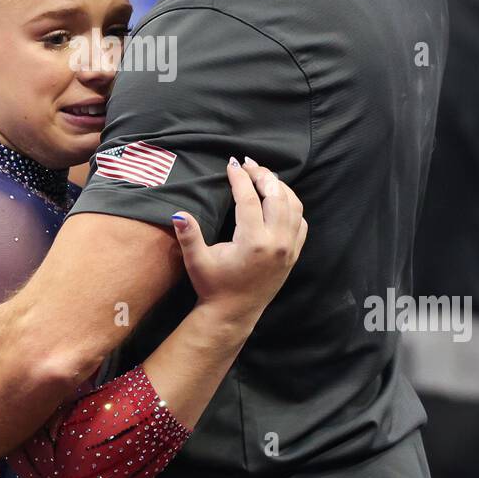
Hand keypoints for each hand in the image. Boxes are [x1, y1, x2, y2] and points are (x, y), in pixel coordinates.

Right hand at [171, 158, 306, 323]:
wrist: (233, 313)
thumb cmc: (213, 286)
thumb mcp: (197, 262)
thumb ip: (189, 236)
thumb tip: (178, 213)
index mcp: (253, 241)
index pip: (248, 198)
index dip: (239, 178)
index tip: (231, 164)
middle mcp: (276, 242)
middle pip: (276, 195)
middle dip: (262, 175)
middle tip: (248, 164)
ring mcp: (288, 248)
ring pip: (293, 206)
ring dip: (279, 187)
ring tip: (263, 176)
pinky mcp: (294, 254)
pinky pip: (300, 222)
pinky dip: (292, 206)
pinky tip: (278, 199)